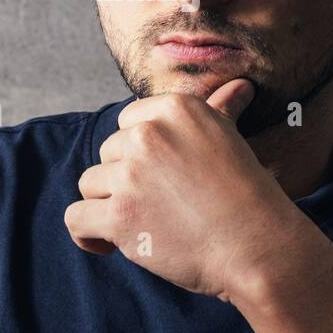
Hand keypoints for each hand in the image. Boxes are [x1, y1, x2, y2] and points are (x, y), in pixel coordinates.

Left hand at [65, 79, 298, 302]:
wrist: (257, 247)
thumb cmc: (247, 197)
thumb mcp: (231, 141)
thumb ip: (221, 110)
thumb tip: (240, 85)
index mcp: (175, 109)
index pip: (128, 123)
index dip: (141, 154)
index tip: (164, 175)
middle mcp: (148, 134)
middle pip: (108, 153)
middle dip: (126, 180)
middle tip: (162, 206)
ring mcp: (131, 175)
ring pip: (90, 184)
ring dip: (108, 207)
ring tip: (142, 225)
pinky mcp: (119, 215)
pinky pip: (75, 218)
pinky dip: (86, 234)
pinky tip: (109, 244)